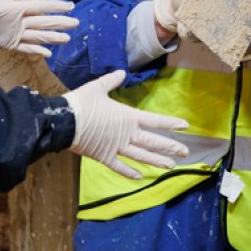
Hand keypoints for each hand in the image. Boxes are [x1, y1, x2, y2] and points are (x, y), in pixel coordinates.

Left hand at [0, 0, 78, 56]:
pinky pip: (25, 48)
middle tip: (76, 23)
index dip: (54, 6)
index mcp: (13, 7)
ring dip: (52, 38)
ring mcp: (14, 32)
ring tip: (67, 39)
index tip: (70, 5)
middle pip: (42, 22)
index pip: (39, 7)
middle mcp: (17, 20)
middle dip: (59, 23)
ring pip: (37, 36)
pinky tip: (48, 53)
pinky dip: (37, 50)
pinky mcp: (7, 44)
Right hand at [63, 70, 189, 178]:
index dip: (170, 123)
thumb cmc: (82, 102)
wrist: (65, 120)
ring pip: (141, 156)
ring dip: (156, 161)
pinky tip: (140, 177)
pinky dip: (129, 172)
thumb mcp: (98, 87)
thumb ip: (112, 80)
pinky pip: (119, 167)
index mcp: (127, 117)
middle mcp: (126, 134)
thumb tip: (122, 73)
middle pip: (152, 142)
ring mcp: (116, 147)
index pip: (154, 120)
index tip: (185, 126)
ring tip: (170, 166)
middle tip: (185, 153)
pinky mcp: (104, 157)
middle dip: (170, 147)